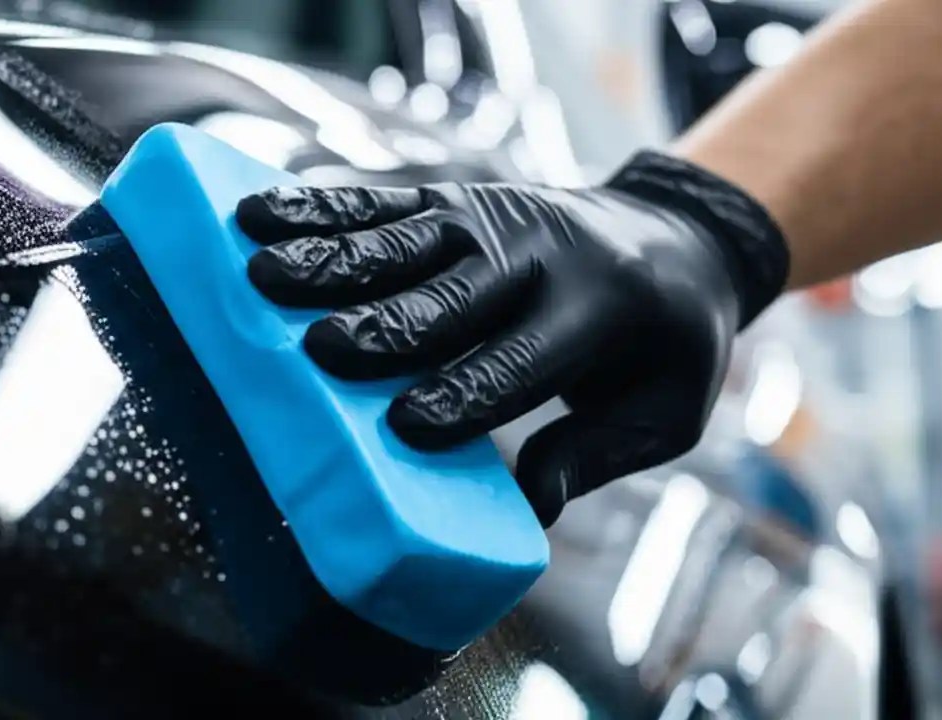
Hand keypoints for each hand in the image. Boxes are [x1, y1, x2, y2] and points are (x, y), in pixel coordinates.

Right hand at [235, 152, 788, 525]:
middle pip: (454, 293)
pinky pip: (386, 201)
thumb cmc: (667, 345)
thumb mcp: (665, 413)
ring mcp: (494, 215)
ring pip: (406, 238)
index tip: (406, 425)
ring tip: (262, 272)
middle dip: (386, 323)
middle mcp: (542, 253)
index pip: (525, 360)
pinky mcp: (458, 198)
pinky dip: (322, 208)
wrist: (679, 235)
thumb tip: (531, 506)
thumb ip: (596, 454)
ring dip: (333, 256)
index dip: (468, 393)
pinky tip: (262, 215)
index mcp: (603, 309)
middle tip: (319, 350)